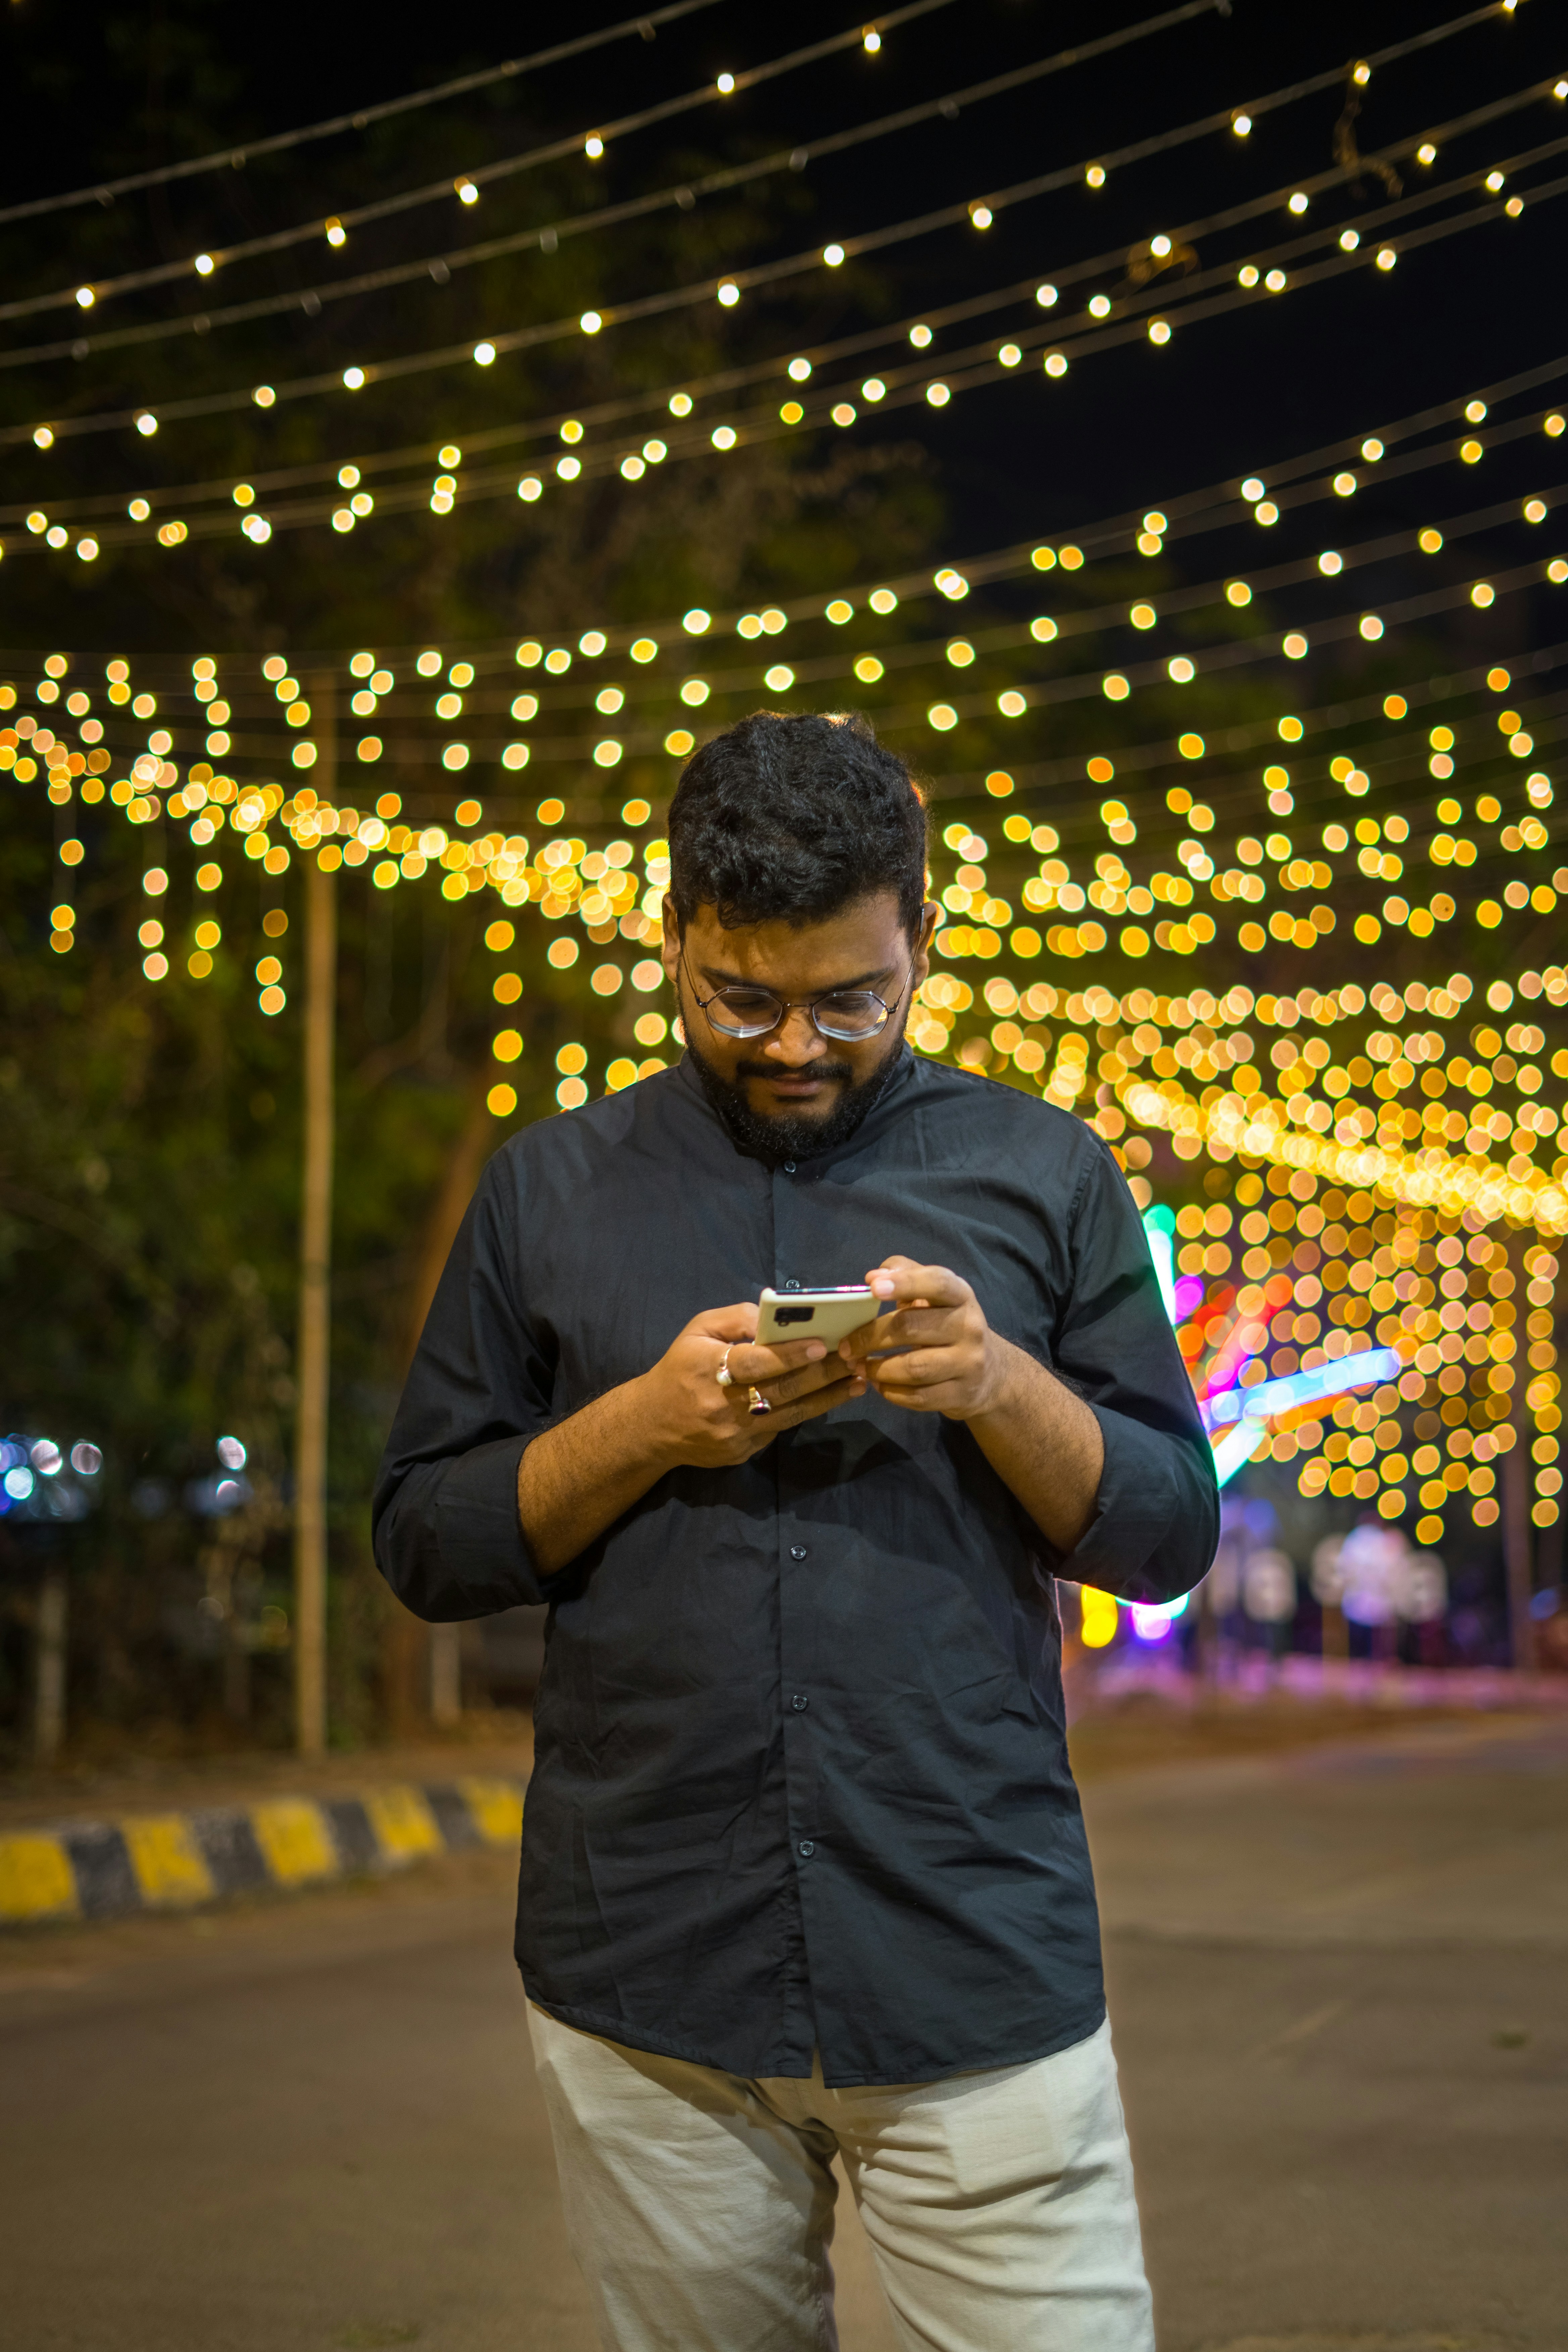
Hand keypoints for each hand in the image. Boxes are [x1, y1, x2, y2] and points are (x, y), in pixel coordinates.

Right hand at [639, 1302, 867, 1468]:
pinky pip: (778, 1430)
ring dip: (827, 1398)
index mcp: (708, 1368)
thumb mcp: (697, 1330)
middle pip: (781, 1390)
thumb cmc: (680, 1367)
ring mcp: (734, 1433)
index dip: (790, 1354)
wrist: (652, 1424)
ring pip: (789, 1415)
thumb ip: (736, 1318)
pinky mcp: (741, 1452)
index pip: (755, 1362)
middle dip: (822, 1374)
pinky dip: (805, 1412)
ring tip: (858, 1382)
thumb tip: (775, 1317)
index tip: (822, 1344)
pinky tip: (828, 1399)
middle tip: (856, 1360)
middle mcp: (722, 1405)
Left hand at [840, 1256, 1015, 1420]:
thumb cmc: (948, 1325)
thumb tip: (873, 1276)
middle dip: (870, 1337)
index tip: (871, 1287)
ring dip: (878, 1369)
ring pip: (913, 1368)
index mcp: (961, 1296)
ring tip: (860, 1366)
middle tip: (846, 1346)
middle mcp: (969, 1327)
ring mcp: (968, 1363)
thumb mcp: (934, 1296)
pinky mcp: (962, 1395)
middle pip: (910, 1327)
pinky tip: (879, 1385)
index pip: (937, 1283)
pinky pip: (919, 1397)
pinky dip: (892, 1392)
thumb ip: (906, 1274)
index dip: (905, 1283)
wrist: (989, 1374)